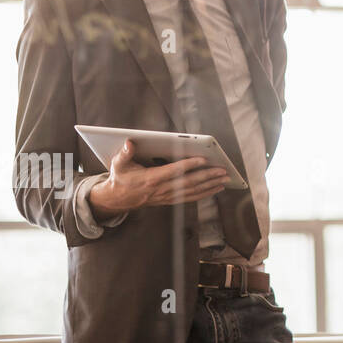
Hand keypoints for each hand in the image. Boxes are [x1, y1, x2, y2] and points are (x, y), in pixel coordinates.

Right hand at [89, 139, 229, 215]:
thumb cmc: (121, 178)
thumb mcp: (118, 164)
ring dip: (210, 185)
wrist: (117, 200)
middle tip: (223, 170)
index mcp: (151, 179)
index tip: (204, 159)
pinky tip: (216, 188)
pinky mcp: (170, 200)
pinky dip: (205, 193)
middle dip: (207, 176)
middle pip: (188, 183)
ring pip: (192, 191)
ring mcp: (167, 196)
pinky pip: (190, 197)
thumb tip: (130, 142)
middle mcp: (161, 189)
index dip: (189, 165)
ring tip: (225, 179)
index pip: (174, 171)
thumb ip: (125, 153)